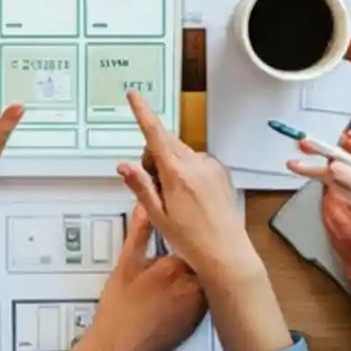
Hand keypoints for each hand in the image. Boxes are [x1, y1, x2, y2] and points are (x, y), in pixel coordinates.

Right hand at [44, 206, 205, 350]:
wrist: (121, 346)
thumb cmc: (121, 310)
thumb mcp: (126, 264)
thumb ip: (139, 233)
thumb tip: (144, 208)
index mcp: (175, 265)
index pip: (191, 240)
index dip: (183, 236)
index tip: (175, 236)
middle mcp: (193, 285)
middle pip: (201, 259)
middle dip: (190, 255)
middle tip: (168, 263)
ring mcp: (198, 305)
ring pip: (203, 278)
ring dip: (193, 275)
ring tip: (169, 282)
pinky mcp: (199, 320)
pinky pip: (203, 298)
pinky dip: (193, 294)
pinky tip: (174, 298)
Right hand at [116, 92, 253, 278]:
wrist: (226, 254)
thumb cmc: (193, 240)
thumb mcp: (157, 215)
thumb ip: (140, 186)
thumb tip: (124, 166)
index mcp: (177, 173)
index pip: (154, 134)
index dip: (142, 112)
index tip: (134, 96)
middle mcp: (196, 164)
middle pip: (165, 144)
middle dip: (153, 158)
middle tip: (155, 189)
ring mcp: (210, 167)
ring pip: (179, 153)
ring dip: (170, 166)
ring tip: (174, 199)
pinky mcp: (220, 172)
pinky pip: (195, 162)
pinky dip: (186, 171)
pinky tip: (190, 197)